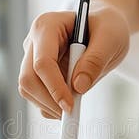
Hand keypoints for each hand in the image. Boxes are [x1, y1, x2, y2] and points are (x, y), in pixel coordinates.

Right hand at [19, 3, 130, 118]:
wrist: (103, 27)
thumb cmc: (106, 27)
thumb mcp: (110, 38)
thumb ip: (95, 60)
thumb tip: (78, 87)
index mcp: (48, 26)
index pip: (43, 62)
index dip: (55, 87)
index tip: (70, 106)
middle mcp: (34, 41)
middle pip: (28, 78)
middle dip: (48, 100)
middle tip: (72, 113)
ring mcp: (32, 57)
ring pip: (28, 89)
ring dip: (48, 105)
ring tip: (74, 107)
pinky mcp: (36, 72)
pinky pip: (35, 95)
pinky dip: (49, 105)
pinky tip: (68, 101)